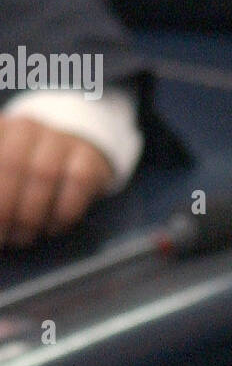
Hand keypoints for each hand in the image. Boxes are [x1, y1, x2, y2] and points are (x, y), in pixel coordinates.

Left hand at [0, 115, 113, 248]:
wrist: (79, 152)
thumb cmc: (31, 168)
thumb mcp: (7, 172)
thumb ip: (3, 190)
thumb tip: (0, 220)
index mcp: (2, 129)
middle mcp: (27, 128)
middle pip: (13, 164)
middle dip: (6, 207)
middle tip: (4, 237)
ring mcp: (61, 140)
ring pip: (44, 174)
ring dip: (32, 213)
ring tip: (24, 238)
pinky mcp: (90, 159)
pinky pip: (78, 183)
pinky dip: (63, 211)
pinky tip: (52, 229)